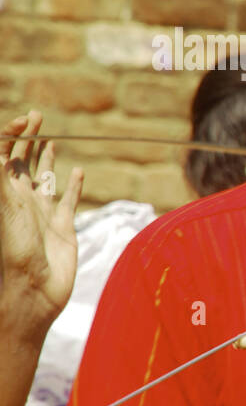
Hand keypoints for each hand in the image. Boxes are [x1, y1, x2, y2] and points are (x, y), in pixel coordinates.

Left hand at [0, 110, 82, 339]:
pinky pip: (68, 200)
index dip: (12, 135)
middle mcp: (21, 200)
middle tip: (37, 116)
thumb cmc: (13, 250)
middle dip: (29, 138)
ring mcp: (42, 212)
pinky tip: (78, 173)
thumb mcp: (4, 206)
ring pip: (44, 178)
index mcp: (4, 193)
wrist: (32, 289)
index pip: (3, 155)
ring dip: (47, 158)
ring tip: (51, 139)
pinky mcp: (63, 226)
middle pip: (22, 162)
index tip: (26, 121)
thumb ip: (0, 175)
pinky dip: (74, 185)